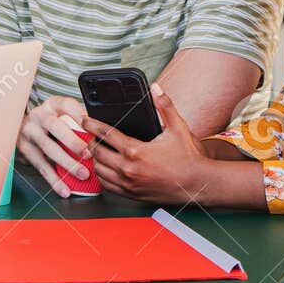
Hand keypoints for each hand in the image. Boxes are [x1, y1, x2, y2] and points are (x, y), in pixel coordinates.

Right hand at [17, 95, 93, 197]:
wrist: (18, 126)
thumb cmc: (49, 122)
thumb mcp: (60, 114)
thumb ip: (78, 121)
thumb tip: (104, 134)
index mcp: (52, 105)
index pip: (67, 105)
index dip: (79, 114)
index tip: (91, 125)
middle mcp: (39, 116)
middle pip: (55, 127)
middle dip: (73, 141)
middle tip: (88, 154)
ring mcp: (30, 133)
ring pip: (48, 148)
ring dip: (67, 163)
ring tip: (82, 174)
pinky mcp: (25, 150)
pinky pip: (41, 166)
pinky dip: (54, 180)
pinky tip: (65, 189)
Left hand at [81, 84, 211, 204]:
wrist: (198, 184)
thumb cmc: (188, 157)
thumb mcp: (178, 128)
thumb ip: (165, 106)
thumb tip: (155, 88)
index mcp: (136, 151)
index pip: (105, 134)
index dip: (92, 124)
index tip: (85, 119)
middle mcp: (128, 169)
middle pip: (97, 152)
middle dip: (91, 141)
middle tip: (91, 134)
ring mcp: (128, 184)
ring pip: (98, 170)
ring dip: (95, 159)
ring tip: (97, 149)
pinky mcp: (131, 194)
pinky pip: (107, 185)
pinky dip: (102, 175)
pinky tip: (105, 168)